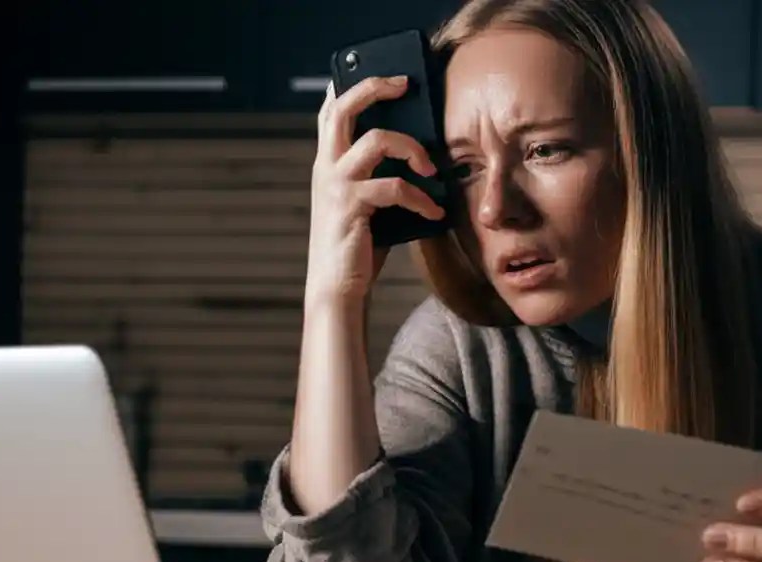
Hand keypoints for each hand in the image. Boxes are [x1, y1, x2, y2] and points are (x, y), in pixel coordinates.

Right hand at [305, 77, 444, 306]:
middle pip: (344, 108)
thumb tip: (422, 154)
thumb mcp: (367, 202)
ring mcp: (336, 184)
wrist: (337, 287)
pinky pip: (395, 187)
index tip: (381, 74)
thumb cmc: (357, 245)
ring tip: (432, 168)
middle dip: (375, 87)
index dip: (349, 85)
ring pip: (376, 139)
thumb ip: (381, 175)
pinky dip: (421, 199)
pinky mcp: (352, 206)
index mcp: (327, 163)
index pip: (330, 111)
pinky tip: (435, 213)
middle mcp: (326, 167)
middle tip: (406, 84)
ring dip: (412, 148)